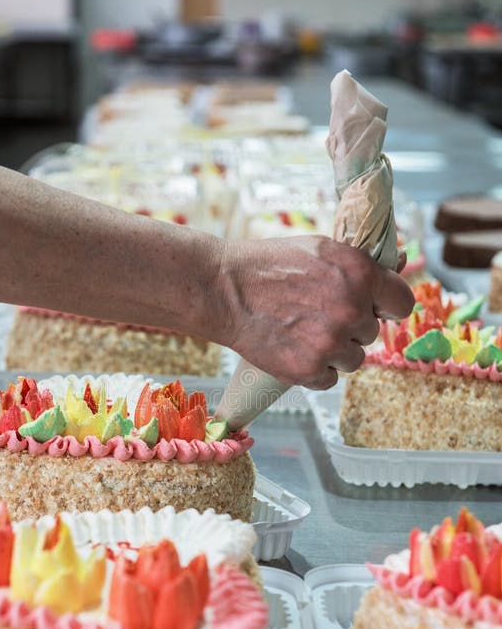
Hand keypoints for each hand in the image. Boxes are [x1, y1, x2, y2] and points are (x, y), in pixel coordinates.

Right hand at [220, 235, 414, 388]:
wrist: (224, 289)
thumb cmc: (270, 264)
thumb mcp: (321, 249)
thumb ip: (360, 264)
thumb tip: (401, 263)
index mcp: (361, 275)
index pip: (403, 303)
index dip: (386, 306)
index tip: (373, 308)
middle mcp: (351, 310)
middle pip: (371, 333)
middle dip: (350, 328)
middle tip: (316, 314)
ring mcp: (330, 343)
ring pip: (353, 359)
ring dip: (333, 351)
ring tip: (302, 331)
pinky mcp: (308, 370)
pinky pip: (329, 379)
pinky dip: (313, 369)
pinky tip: (292, 348)